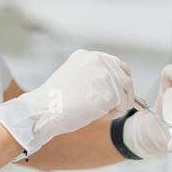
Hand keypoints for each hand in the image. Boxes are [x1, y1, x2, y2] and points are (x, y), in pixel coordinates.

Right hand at [0, 50, 133, 155]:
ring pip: (127, 90)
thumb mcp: (73, 79)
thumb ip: (92, 77)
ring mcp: (105, 75)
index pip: (115, 64)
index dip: (119, 80)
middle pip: (125, 75)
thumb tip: (111, 87)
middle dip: (124, 92)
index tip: (118, 92)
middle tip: (116, 106)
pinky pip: (124, 103)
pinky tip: (101, 114)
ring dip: (120, 104)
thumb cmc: (55, 102)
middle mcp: (98, 60)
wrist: (44, 111)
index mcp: (87, 56)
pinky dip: (116, 112)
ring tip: (105, 112)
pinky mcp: (110, 91)